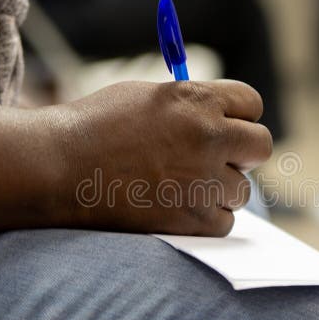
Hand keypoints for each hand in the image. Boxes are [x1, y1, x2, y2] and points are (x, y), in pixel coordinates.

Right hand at [43, 80, 272, 235]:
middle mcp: (208, 137)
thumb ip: (189, 105)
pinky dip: (205, 220)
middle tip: (216, 160)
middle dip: (242, 153)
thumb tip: (219, 117)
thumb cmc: (94, 127)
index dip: (239, 116)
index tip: (225, 127)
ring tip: (181, 186)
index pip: (251, 104)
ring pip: (242, 190)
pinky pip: (224, 223)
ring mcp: (203, 179)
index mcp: (196, 100)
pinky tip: (176, 208)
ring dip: (219, 190)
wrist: (58, 167)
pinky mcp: (193, 218)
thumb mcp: (146, 96)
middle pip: (261, 146)